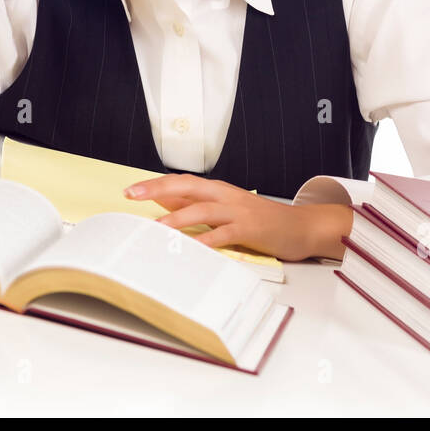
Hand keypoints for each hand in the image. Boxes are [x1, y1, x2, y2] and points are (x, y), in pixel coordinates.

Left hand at [123, 174, 319, 262]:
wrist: (298, 227)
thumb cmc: (260, 219)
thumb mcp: (225, 207)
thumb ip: (196, 204)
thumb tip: (163, 201)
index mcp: (217, 190)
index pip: (182, 182)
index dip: (155, 184)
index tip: (131, 190)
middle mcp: (225, 195)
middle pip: (187, 187)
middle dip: (158, 190)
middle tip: (133, 195)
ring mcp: (237, 211)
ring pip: (202, 209)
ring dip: (177, 218)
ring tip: (156, 228)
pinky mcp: (249, 229)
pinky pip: (224, 234)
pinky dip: (207, 240)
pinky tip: (193, 248)